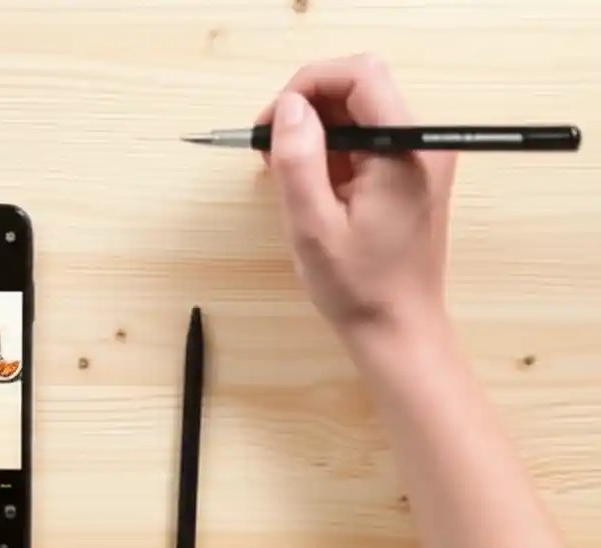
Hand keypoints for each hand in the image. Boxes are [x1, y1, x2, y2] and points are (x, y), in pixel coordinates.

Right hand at [257, 55, 457, 340]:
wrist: (398, 328)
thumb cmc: (358, 287)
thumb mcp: (312, 226)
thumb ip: (298, 161)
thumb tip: (287, 107)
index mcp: (404, 151)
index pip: (359, 75)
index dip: (307, 85)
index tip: (272, 124)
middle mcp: (420, 144)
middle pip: (358, 87)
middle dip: (305, 107)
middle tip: (270, 151)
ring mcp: (417, 156)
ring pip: (357, 110)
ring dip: (313, 130)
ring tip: (284, 172)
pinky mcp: (407, 171)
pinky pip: (363, 137)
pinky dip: (328, 149)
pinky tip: (307, 183)